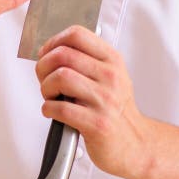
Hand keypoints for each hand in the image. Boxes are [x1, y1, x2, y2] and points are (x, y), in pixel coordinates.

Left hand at [35, 25, 148, 178]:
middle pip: (63, 54)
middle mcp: (110, 76)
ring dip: (45, 87)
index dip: (54, 41)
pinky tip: (52, 111)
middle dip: (44, 66)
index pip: (77, 34)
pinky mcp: (97, 124)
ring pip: (60, 77)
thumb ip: (85, 60)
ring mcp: (105, 100)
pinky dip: (48, 109)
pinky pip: (61, 108)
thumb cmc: (115, 110)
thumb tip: (50, 51)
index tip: (46, 53)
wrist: (135, 144)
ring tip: (50, 96)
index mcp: (112, 60)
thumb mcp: (109, 76)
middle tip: (44, 78)